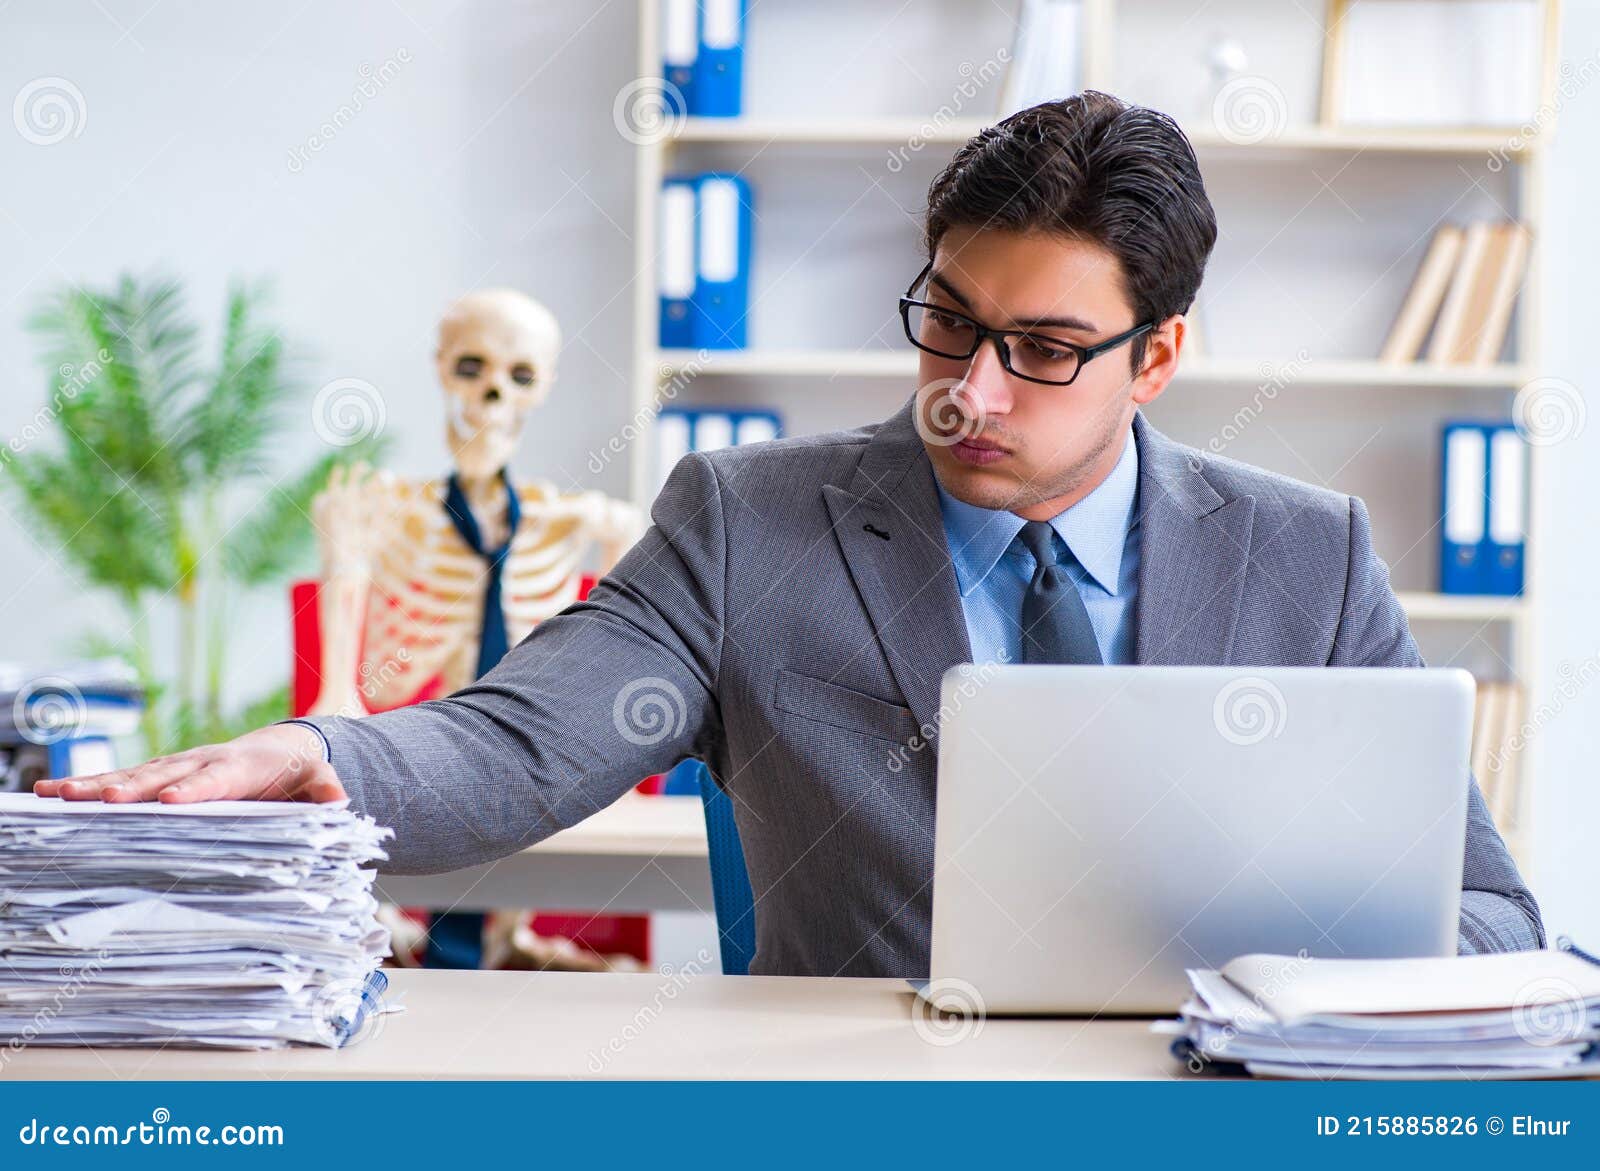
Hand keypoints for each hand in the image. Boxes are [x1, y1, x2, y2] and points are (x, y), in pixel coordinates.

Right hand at [32, 723, 346, 803]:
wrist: (281, 751)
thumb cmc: (296, 773)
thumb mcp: (317, 780)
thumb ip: (325, 790)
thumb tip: (338, 802)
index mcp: (238, 767)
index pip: (215, 779)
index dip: (195, 790)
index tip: (172, 801)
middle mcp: (199, 762)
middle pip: (162, 776)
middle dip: (130, 789)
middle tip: (99, 801)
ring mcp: (174, 768)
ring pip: (132, 777)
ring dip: (94, 786)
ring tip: (57, 795)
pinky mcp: (157, 776)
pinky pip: (118, 781)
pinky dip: (85, 787)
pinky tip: (47, 794)